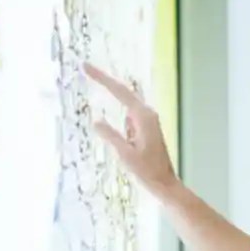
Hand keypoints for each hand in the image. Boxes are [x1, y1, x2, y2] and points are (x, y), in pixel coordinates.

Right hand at [82, 62, 178, 197]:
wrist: (164, 183)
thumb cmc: (147, 171)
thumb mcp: (125, 154)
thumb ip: (111, 136)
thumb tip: (96, 121)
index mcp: (143, 117)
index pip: (120, 92)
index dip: (102, 78)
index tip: (86, 67)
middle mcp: (147, 115)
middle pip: (123, 92)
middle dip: (105, 80)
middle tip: (85, 67)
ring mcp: (147, 121)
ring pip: (126, 102)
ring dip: (112, 91)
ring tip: (94, 77)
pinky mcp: (145, 128)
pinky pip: (128, 114)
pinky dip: (119, 108)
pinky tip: (112, 105)